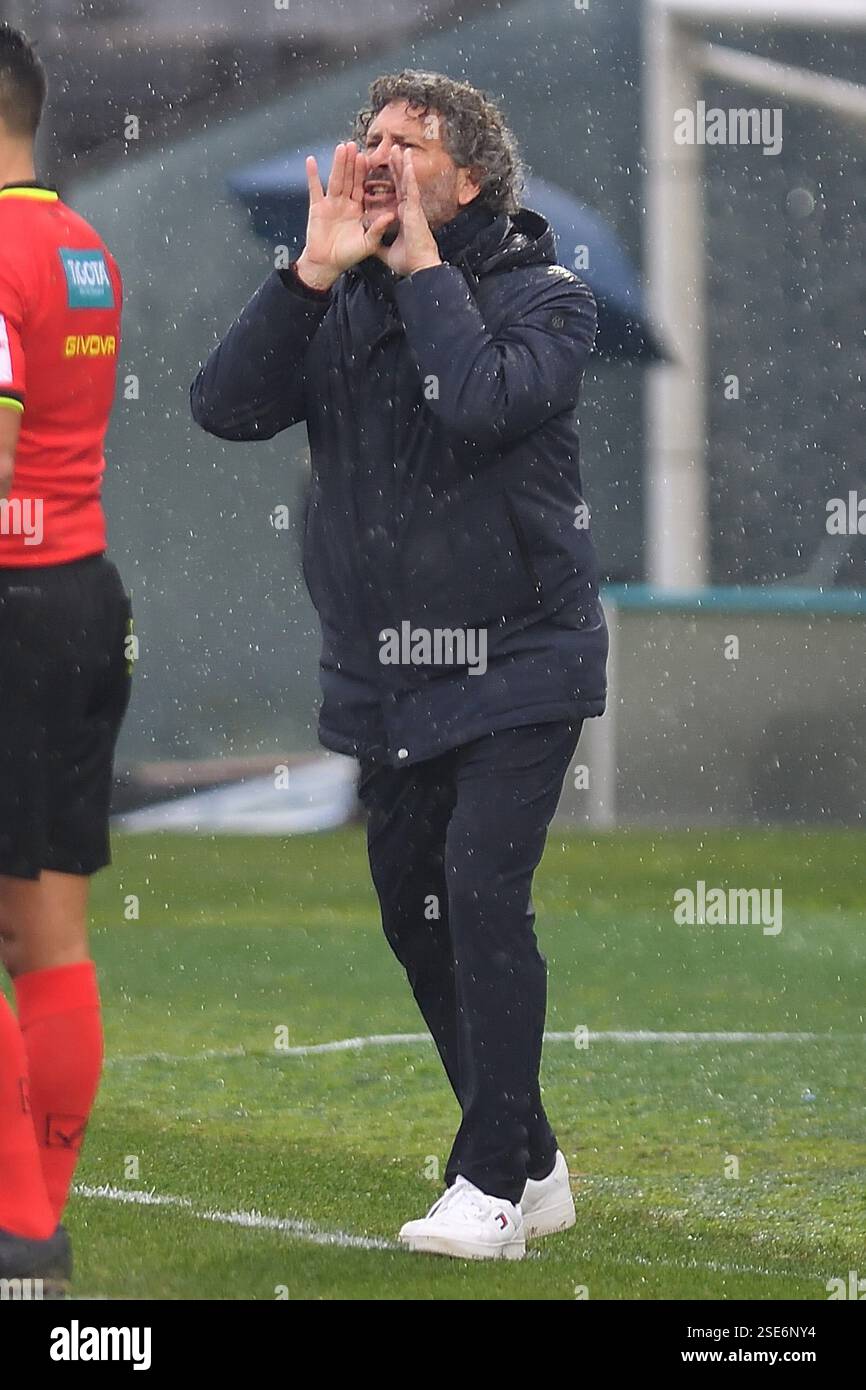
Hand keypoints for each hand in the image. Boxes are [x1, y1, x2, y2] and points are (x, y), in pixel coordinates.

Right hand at [296, 141, 394, 288]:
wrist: (326, 265)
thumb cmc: (347, 256)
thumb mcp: (367, 244)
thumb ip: (378, 229)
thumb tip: (391, 216)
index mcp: (358, 210)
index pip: (362, 187)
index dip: (364, 172)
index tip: (368, 157)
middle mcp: (344, 204)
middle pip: (348, 179)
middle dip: (351, 163)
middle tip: (353, 145)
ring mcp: (330, 204)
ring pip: (334, 180)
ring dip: (337, 164)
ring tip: (340, 148)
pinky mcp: (316, 208)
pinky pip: (314, 189)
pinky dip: (312, 176)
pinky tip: (311, 161)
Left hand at [372, 147, 441, 277]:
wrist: (420, 268)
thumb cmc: (409, 261)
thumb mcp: (387, 251)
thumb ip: (379, 241)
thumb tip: (370, 239)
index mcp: (404, 216)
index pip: (396, 192)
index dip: (392, 178)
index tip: (388, 166)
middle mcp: (409, 209)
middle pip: (401, 182)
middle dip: (397, 165)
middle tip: (393, 149)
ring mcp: (413, 208)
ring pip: (407, 181)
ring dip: (403, 164)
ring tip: (399, 148)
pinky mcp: (415, 210)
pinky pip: (411, 188)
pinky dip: (409, 174)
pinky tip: (407, 161)